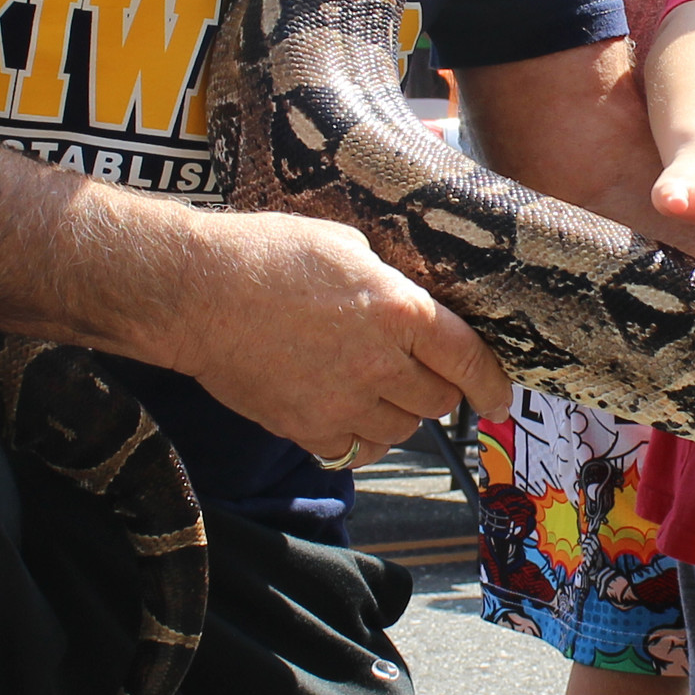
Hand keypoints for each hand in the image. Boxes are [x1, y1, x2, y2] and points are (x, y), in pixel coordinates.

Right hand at [172, 210, 510, 466]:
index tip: (498, 395)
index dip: (491, 381)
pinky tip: (342, 409)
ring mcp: (342, 402)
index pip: (468, 360)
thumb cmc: (265, 254)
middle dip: (438, 389)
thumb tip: (409, 299)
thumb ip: (388, 282)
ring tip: (373, 387)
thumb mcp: (344, 245)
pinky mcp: (306, 428)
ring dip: (398, 414)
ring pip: (400, 431)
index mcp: (399, 311)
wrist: (196, 293)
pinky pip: (353, 449)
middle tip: (420, 374)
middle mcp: (379, 364)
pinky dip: (357, 435)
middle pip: (438, 401)